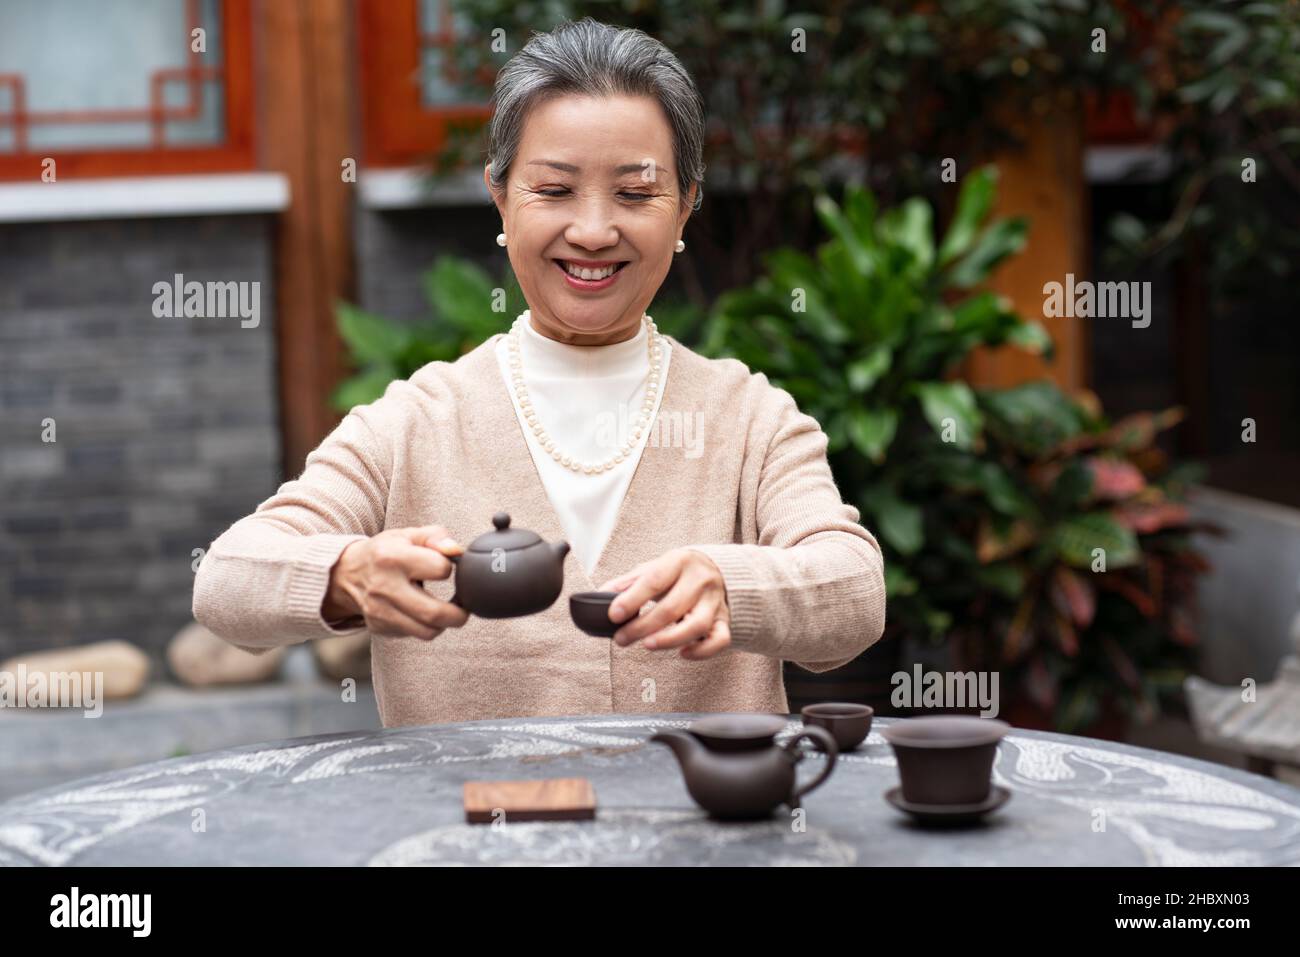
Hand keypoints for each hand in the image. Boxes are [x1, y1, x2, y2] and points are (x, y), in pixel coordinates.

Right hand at [322, 525, 469, 640]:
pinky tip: (422, 613)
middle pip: (434, 613)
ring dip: (444, 624)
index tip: (445, 568)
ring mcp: (380, 611)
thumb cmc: (385, 552)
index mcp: (393, 558)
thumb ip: (436, 537)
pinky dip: (424, 627)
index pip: (440, 569)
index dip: (449, 568)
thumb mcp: (408, 535)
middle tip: (464, 608)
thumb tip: (456, 551)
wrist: (347, 573)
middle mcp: (384, 587)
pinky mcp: (379, 627)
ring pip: (426, 632)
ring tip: (446, 612)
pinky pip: (413, 634)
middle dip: (459, 614)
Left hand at [598, 548, 730, 658]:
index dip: (631, 599)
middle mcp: (700, 580)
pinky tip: (682, 654)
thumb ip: (628, 582)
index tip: (613, 615)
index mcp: (679, 561)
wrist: (718, 568)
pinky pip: (720, 639)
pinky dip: (702, 651)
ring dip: (670, 639)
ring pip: (696, 625)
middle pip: (672, 608)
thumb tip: (599, 596)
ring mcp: (715, 602)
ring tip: (648, 645)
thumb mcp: (654, 568)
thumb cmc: (678, 572)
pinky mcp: (725, 620)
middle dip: (642, 627)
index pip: (654, 581)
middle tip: (621, 639)